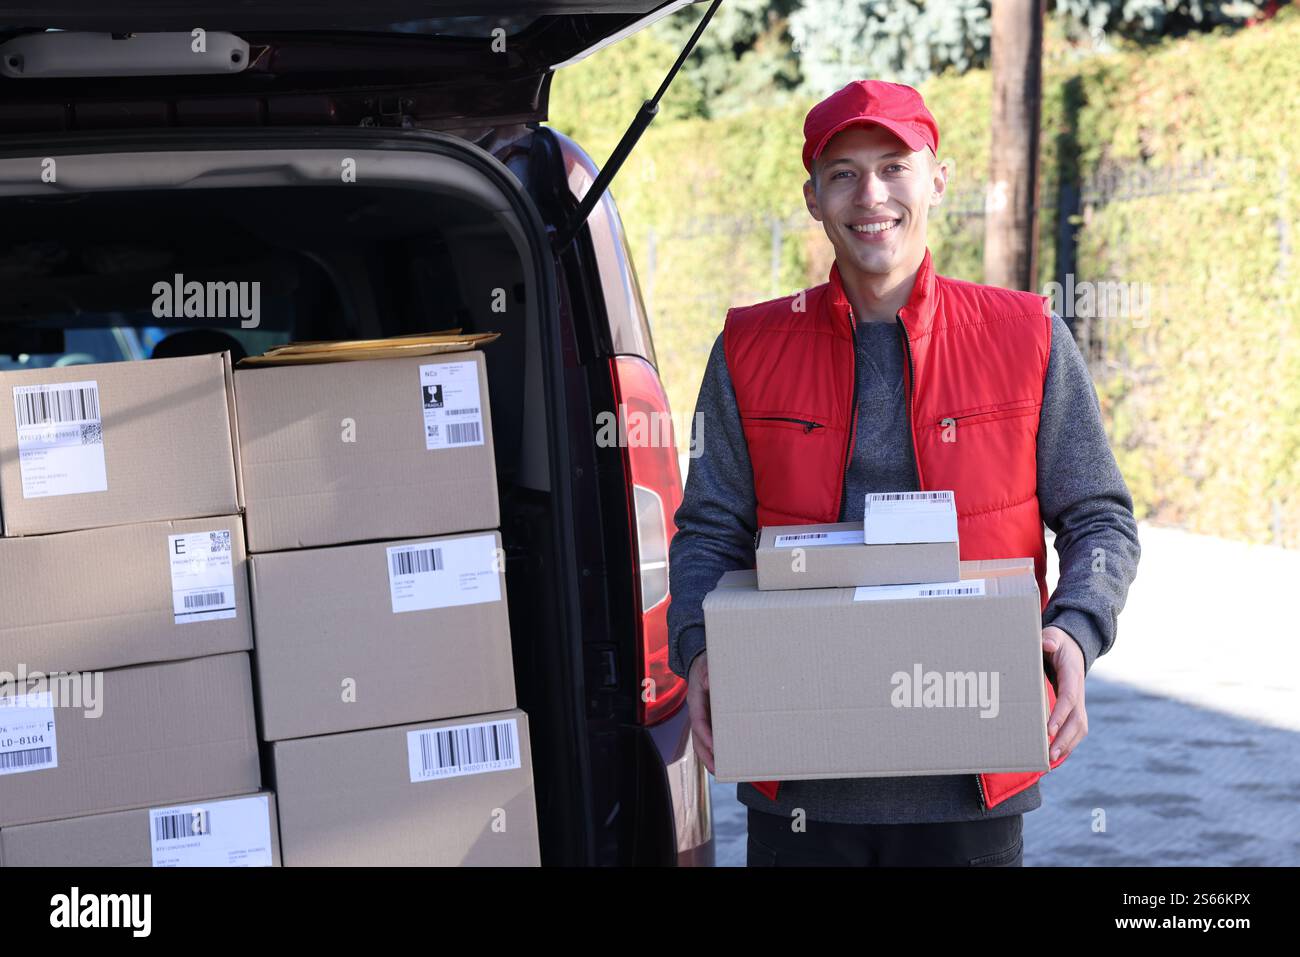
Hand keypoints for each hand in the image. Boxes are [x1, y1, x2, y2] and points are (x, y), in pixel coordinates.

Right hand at [687, 652, 714, 774]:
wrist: (702, 663)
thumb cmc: (706, 664)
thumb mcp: (707, 663)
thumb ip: (708, 671)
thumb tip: (708, 682)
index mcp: (695, 700)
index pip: (698, 721)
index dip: (705, 735)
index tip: (714, 747)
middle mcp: (697, 712)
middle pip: (698, 738)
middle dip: (707, 755)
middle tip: (718, 770)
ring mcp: (703, 718)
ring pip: (702, 742)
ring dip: (710, 758)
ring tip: (723, 772)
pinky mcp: (710, 721)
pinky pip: (711, 738)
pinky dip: (716, 750)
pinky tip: (727, 760)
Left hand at [1042, 625, 1086, 761]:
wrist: (1072, 646)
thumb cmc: (1057, 641)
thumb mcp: (1054, 635)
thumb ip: (1050, 638)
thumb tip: (1047, 644)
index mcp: (1073, 675)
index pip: (1068, 698)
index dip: (1060, 715)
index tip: (1049, 730)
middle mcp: (1078, 691)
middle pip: (1077, 720)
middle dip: (1065, 738)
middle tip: (1049, 754)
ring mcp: (1078, 701)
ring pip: (1079, 727)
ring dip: (1067, 745)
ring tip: (1050, 760)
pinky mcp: (1074, 708)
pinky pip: (1075, 728)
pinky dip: (1067, 742)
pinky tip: (1055, 754)